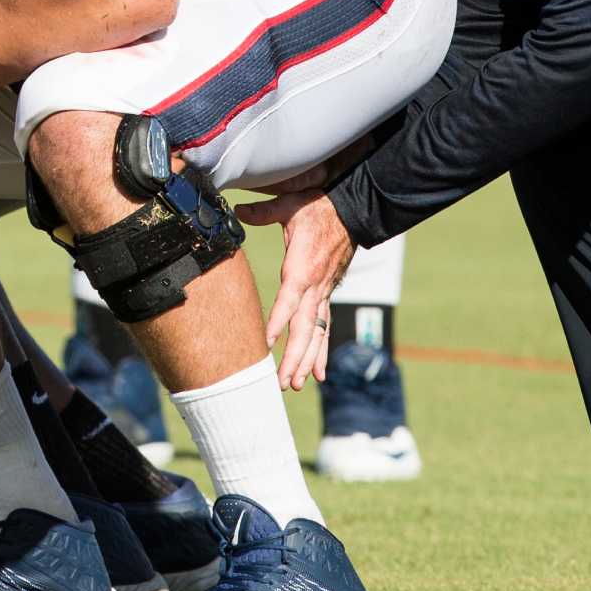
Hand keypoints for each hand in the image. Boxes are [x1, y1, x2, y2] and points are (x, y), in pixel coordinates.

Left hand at [237, 190, 358, 389]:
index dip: (278, 322)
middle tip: (283, 383)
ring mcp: (322, 294)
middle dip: (294, 357)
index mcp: (302, 268)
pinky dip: (319, 351)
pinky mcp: (325, 295)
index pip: (289, 300)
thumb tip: (238, 209)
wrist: (352, 211)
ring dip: (306, 361)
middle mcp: (314, 287)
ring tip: (296, 385)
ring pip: (316, 334)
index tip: (267, 344)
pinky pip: (323, 328)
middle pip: (305, 328)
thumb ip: (264, 212)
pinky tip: (317, 374)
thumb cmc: (318, 208)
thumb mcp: (290, 205)